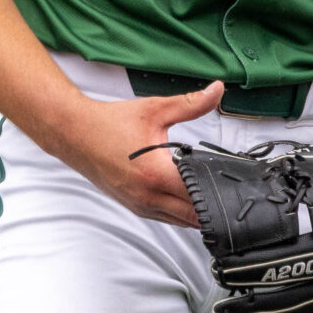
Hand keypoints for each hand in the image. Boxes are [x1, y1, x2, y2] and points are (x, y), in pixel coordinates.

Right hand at [43, 81, 224, 226]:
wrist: (73, 134)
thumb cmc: (110, 122)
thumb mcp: (154, 109)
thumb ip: (190, 103)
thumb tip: (218, 90)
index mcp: (155, 173)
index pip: (201, 193)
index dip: (223, 188)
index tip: (238, 180)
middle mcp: (148, 196)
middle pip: (195, 215)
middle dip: (216, 204)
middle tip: (234, 189)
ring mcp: (140, 205)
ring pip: (182, 222)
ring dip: (199, 211)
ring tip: (215, 194)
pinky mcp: (134, 207)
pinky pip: (167, 218)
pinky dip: (182, 212)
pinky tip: (191, 198)